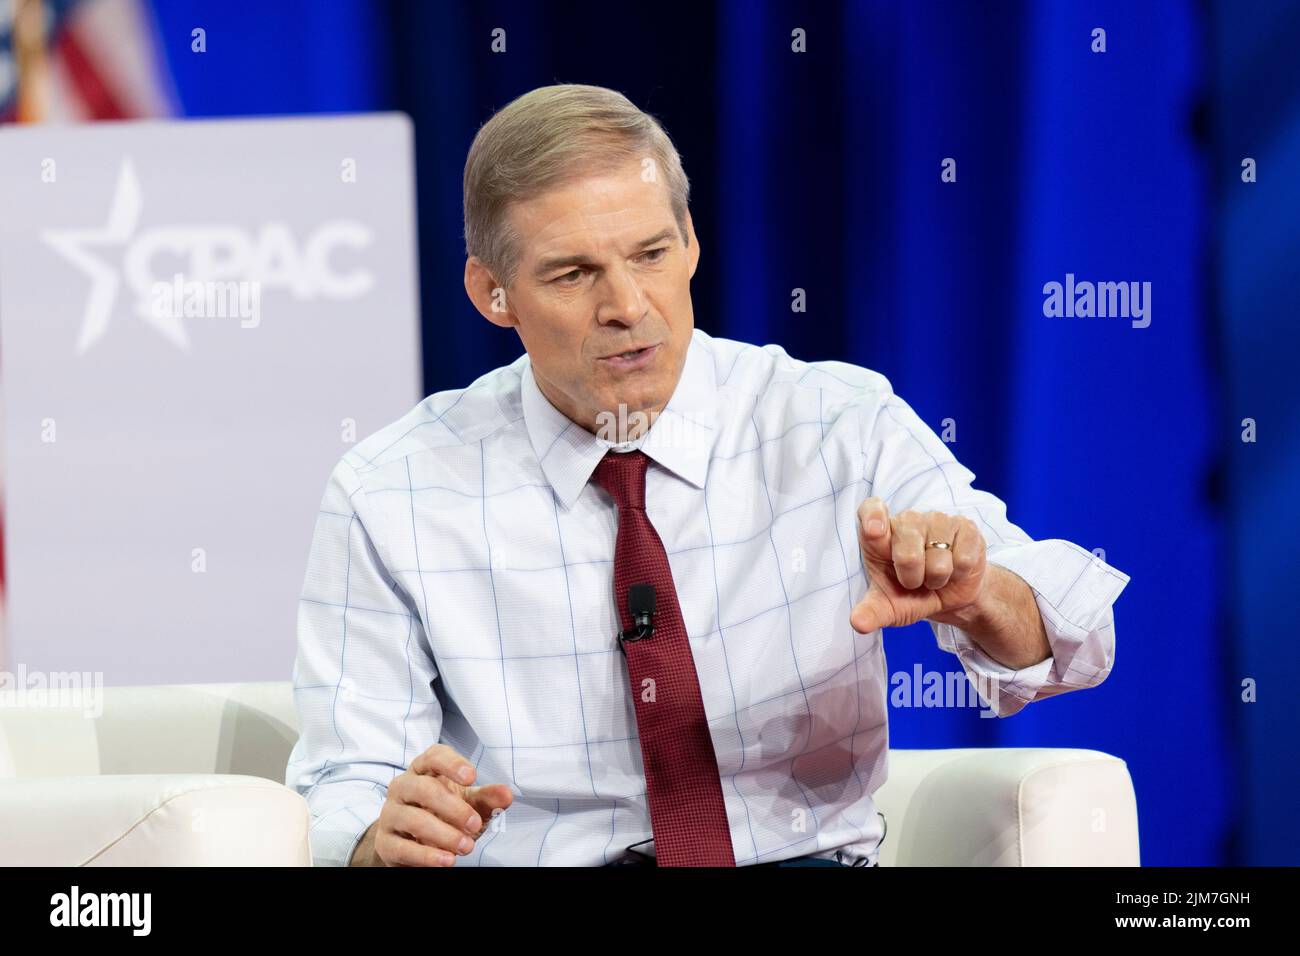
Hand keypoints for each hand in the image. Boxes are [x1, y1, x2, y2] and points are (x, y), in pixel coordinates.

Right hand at [371, 744, 512, 866]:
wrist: (411, 841)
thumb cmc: (444, 813)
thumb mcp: (469, 804)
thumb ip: (487, 799)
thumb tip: (507, 794)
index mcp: (424, 769)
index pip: (434, 756)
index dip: (452, 763)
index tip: (472, 777)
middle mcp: (403, 787)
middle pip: (424, 788)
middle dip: (453, 808)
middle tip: (475, 824)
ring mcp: (391, 814)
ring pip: (413, 819)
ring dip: (443, 834)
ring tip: (466, 846)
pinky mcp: (385, 843)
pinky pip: (403, 848)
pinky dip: (426, 856)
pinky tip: (447, 861)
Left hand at [850, 497, 986, 632]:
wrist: (950, 596)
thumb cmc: (911, 594)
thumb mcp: (889, 606)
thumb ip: (872, 611)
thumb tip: (858, 623)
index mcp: (880, 533)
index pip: (871, 510)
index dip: (873, 516)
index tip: (874, 530)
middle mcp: (907, 519)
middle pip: (906, 549)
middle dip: (912, 577)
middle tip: (914, 582)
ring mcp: (938, 519)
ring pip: (939, 554)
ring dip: (937, 577)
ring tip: (935, 576)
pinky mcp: (966, 527)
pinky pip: (964, 556)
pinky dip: (959, 573)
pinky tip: (955, 570)